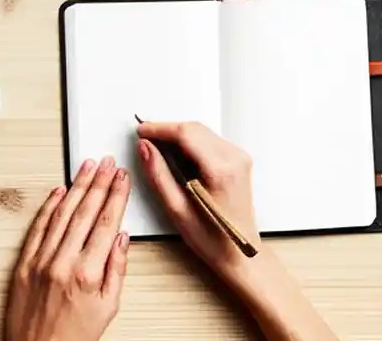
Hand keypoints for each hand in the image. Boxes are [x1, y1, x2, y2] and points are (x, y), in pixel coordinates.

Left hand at [5, 156, 130, 340]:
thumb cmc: (73, 337)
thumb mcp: (108, 308)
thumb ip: (117, 270)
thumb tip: (122, 238)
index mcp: (87, 273)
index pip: (106, 223)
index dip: (116, 196)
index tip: (122, 178)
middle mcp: (62, 262)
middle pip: (85, 212)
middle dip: (98, 182)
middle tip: (107, 162)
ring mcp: (40, 261)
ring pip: (61, 214)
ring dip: (76, 186)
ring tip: (86, 167)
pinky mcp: (23, 263)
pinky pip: (38, 227)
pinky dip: (48, 206)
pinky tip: (58, 191)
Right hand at [135, 122, 336, 340]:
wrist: (241, 254)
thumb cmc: (214, 239)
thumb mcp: (177, 209)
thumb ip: (158, 173)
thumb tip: (145, 148)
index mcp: (221, 170)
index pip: (185, 133)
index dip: (159, 128)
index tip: (141, 131)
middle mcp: (234, 158)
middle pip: (193, 128)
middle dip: (167, 131)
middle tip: (145, 141)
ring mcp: (239, 158)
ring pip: (201, 132)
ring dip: (178, 137)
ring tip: (158, 151)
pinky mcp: (238, 161)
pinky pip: (209, 141)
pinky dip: (190, 144)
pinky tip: (177, 159)